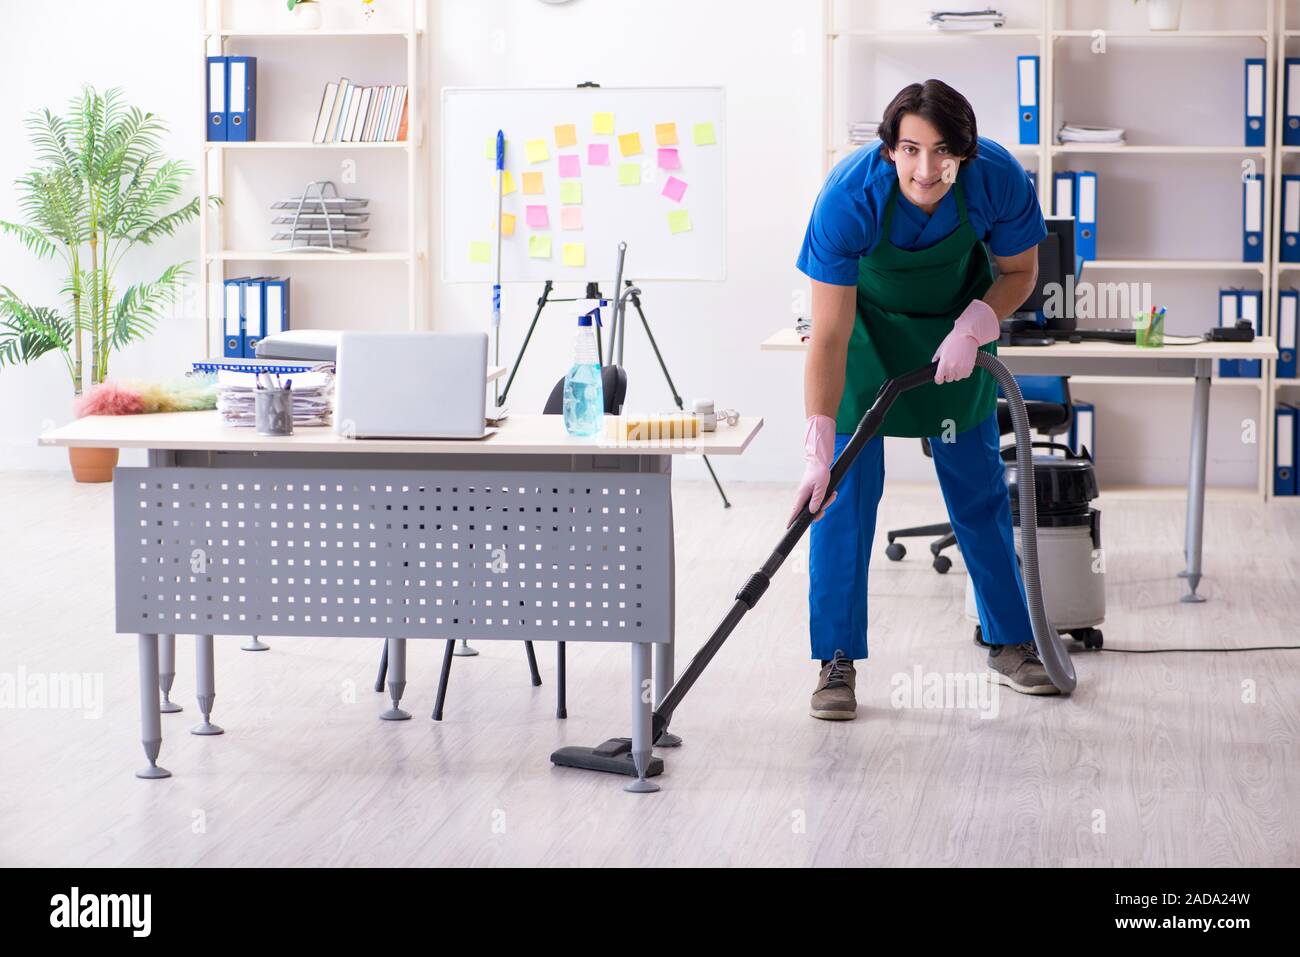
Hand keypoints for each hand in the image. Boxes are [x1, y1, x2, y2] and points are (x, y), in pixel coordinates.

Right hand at [788, 413, 837, 527]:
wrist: (819, 461)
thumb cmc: (819, 472)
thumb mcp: (821, 487)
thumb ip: (817, 500)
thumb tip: (813, 512)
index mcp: (802, 495)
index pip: (795, 511)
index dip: (792, 520)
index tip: (788, 528)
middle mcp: (802, 496)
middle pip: (809, 511)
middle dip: (821, 510)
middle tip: (828, 503)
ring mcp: (807, 494)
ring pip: (816, 506)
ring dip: (826, 502)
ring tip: (832, 494)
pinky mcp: (812, 492)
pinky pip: (819, 500)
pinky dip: (826, 498)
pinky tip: (832, 492)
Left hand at [932, 298, 999, 383]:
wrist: (967, 335)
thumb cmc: (953, 341)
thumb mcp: (940, 350)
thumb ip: (936, 360)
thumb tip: (934, 367)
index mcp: (943, 365)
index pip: (939, 380)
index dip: (939, 378)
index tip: (940, 375)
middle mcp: (952, 369)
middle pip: (948, 379)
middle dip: (948, 373)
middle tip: (951, 363)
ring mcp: (961, 370)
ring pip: (957, 377)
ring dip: (956, 372)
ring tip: (958, 361)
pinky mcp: (969, 369)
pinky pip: (965, 375)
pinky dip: (964, 371)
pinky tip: (963, 362)